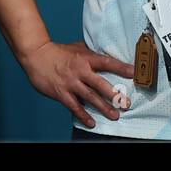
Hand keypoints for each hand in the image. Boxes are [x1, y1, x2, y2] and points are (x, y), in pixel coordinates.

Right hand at [19, 40, 135, 128]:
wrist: (37, 55)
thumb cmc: (58, 51)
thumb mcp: (78, 48)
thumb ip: (91, 53)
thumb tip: (107, 54)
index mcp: (86, 58)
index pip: (107, 62)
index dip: (121, 67)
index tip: (134, 73)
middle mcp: (80, 71)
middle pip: (101, 84)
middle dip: (115, 95)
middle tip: (126, 103)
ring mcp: (70, 83)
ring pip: (90, 97)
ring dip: (103, 107)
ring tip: (114, 115)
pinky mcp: (61, 93)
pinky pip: (74, 106)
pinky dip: (83, 115)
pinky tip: (91, 122)